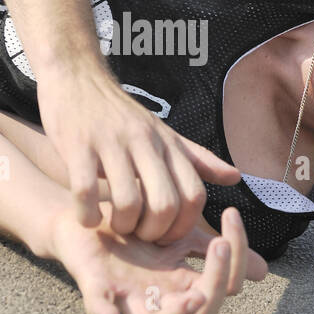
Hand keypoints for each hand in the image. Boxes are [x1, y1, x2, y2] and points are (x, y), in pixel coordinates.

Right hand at [37, 67, 239, 242]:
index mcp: (168, 144)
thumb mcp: (164, 134)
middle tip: (138, 234)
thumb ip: (197, 160)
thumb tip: (236, 177)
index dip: (182, 226)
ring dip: (121, 226)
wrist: (77, 77)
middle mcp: (145, 142)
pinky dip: (87, 215)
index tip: (164, 237)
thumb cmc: (121, 115)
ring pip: (127, 202)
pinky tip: (86, 218)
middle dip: (152, 232)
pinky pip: (86, 191)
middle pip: (165, 204)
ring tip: (113, 225)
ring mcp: (110, 143)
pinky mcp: (78, 145)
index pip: (194, 196)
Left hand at [50, 205, 263, 313]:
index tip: (231, 214)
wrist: (86, 214)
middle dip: (217, 285)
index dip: (237, 257)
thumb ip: (216, 248)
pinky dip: (104, 313)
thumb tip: (263, 270)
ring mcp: (127, 298)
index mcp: (182, 285)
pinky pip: (99, 308)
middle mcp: (159, 300)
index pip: (225, 289)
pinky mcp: (96, 286)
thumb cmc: (136, 228)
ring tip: (195, 295)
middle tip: (217, 244)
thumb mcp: (181, 233)